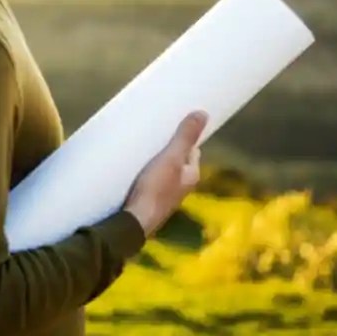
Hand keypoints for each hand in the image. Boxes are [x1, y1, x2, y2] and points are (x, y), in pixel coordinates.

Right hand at [123, 111, 206, 236]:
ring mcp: (165, 194)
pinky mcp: (149, 200)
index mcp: (191, 175)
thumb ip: (185, 137)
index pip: (193, 150)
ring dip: (155, 160)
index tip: (174, 125)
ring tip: (141, 146)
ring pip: (163, 170)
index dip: (185, 137)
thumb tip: (203, 114)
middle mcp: (181, 186)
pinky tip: (132, 168)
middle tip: (154, 133)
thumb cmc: (155, 190)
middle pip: (177, 160)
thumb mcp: (171, 158)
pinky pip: (150, 180)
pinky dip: (145, 171)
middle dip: (168, 147)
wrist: (134, 222)